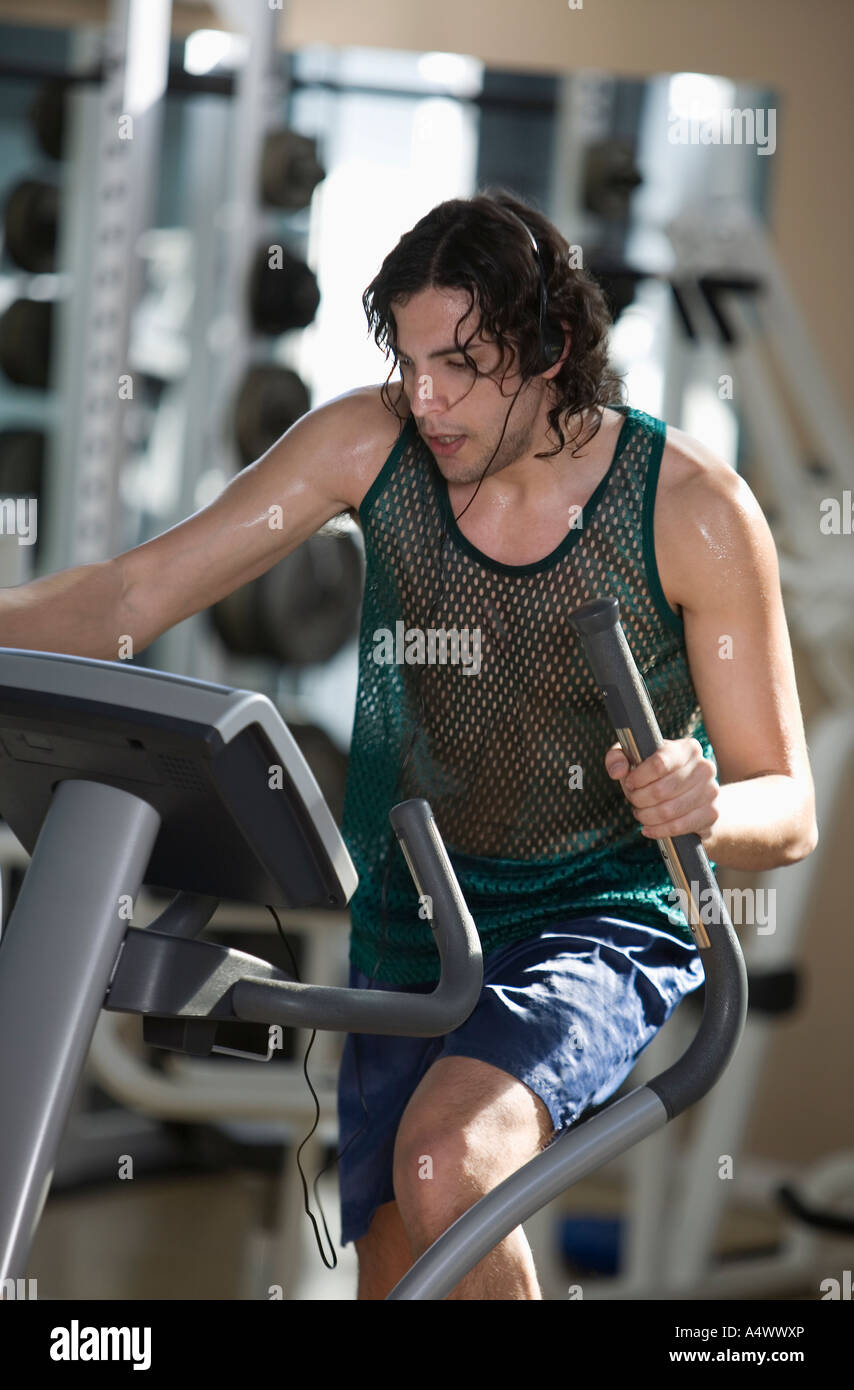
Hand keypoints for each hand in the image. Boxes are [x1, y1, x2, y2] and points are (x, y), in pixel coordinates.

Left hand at [604, 737, 720, 841]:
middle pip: (661, 790)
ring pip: (668, 810)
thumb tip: (618, 772)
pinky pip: (679, 826)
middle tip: (634, 801)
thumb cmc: (658, 776)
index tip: (629, 783)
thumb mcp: (636, 759)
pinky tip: (649, 828)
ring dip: (647, 816)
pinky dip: (659, 830)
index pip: (659, 763)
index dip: (638, 777)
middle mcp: (704, 767)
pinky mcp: (711, 813)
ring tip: (641, 813)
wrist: (694, 798)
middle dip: (639, 799)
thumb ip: (618, 757)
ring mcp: (711, 791)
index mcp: (687, 748)